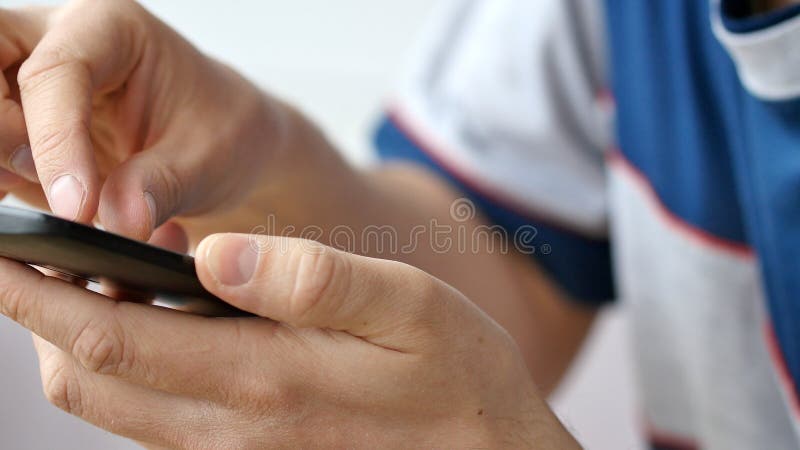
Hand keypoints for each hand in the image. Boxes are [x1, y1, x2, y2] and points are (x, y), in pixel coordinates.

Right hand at [0, 0, 283, 239]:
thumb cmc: (221, 130)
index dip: (56, 142)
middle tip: (34, 177)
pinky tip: (40, 205)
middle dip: (1, 125)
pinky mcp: (19, 124)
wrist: (223, 142)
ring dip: (1, 158)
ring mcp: (28, 80)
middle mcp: (57, 40)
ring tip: (60, 201)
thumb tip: (117, 224)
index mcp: (110, 29)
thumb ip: (159, 186)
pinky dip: (4, 177)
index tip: (77, 207)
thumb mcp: (206, 158)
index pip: (55, 73)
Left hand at [0, 234, 576, 447]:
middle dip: (42, 316)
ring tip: (103, 275)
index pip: (110, 337)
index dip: (41, 291)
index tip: (7, 247)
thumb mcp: (404, 307)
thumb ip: (308, 278)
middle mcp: (232, 428)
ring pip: (115, 404)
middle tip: (40, 254)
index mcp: (263, 379)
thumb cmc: (458, 379)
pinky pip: (158, 417)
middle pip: (90, 379)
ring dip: (85, 340)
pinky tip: (165, 321)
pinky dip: (133, 366)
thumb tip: (216, 252)